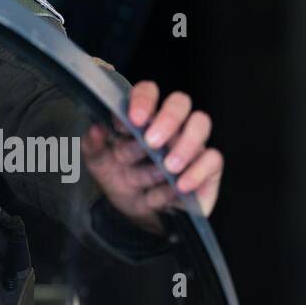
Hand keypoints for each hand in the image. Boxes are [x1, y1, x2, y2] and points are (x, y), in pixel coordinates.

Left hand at [83, 80, 222, 235]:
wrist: (137, 213)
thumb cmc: (120, 178)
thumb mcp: (100, 164)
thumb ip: (93, 146)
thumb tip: (95, 130)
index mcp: (142, 118)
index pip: (148, 92)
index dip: (143, 100)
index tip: (133, 119)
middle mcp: (170, 125)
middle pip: (179, 102)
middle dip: (166, 118)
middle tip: (151, 142)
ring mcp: (191, 143)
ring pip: (200, 124)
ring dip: (184, 145)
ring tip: (168, 167)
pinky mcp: (208, 167)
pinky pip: (212, 159)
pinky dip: (196, 172)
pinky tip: (179, 185)